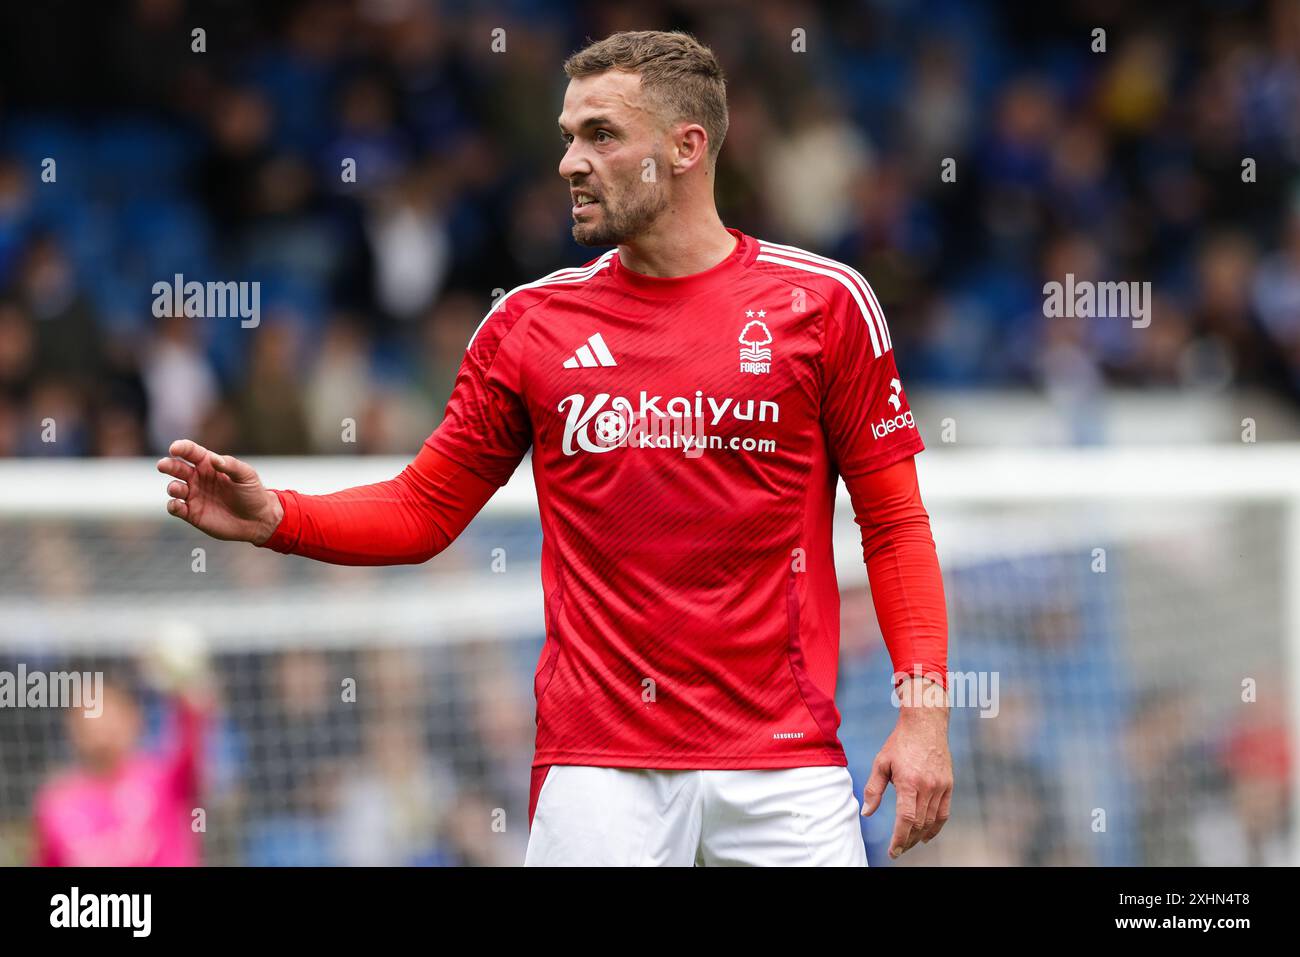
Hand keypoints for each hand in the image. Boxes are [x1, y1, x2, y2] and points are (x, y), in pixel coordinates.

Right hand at [157, 439, 282, 544]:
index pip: (191, 452)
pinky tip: (178, 505)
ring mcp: (193, 495)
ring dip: (173, 487)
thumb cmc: (252, 493)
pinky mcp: (191, 513)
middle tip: (163, 465)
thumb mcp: (247, 476)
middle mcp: (198, 478)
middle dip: (168, 465)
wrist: (257, 520)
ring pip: (174, 488)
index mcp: (209, 464)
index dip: (181, 448)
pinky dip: (172, 506)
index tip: (175, 448)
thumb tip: (214, 459)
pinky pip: (175, 508)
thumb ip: (230, 466)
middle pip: (177, 468)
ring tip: (178, 489)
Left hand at [861, 677, 952, 859]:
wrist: (925, 723)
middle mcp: (928, 786)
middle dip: (907, 840)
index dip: (900, 838)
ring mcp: (941, 786)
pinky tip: (926, 836)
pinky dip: (936, 827)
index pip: (906, 819)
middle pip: (919, 824)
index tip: (893, 851)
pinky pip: (944, 813)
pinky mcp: (948, 784)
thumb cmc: (899, 742)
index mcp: (909, 781)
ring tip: (908, 844)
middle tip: (898, 850)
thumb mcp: (881, 762)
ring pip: (932, 821)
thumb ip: (873, 789)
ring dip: (920, 836)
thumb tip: (867, 812)